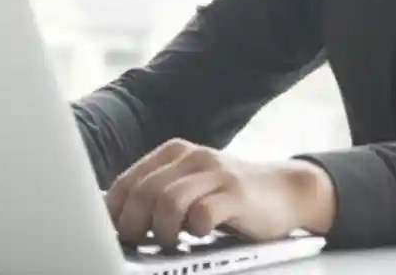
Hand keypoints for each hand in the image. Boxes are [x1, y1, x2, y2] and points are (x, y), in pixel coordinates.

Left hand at [105, 138, 335, 248]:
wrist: (285, 190)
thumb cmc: (227, 196)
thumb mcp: (190, 186)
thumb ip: (158, 195)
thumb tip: (114, 221)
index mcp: (173, 153)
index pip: (128, 181)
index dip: (114, 211)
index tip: (110, 234)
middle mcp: (192, 157)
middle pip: (145, 192)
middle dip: (133, 224)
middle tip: (138, 243)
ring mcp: (216, 173)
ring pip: (169, 201)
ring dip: (163, 229)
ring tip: (170, 241)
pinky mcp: (237, 193)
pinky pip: (204, 213)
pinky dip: (195, 229)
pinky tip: (200, 234)